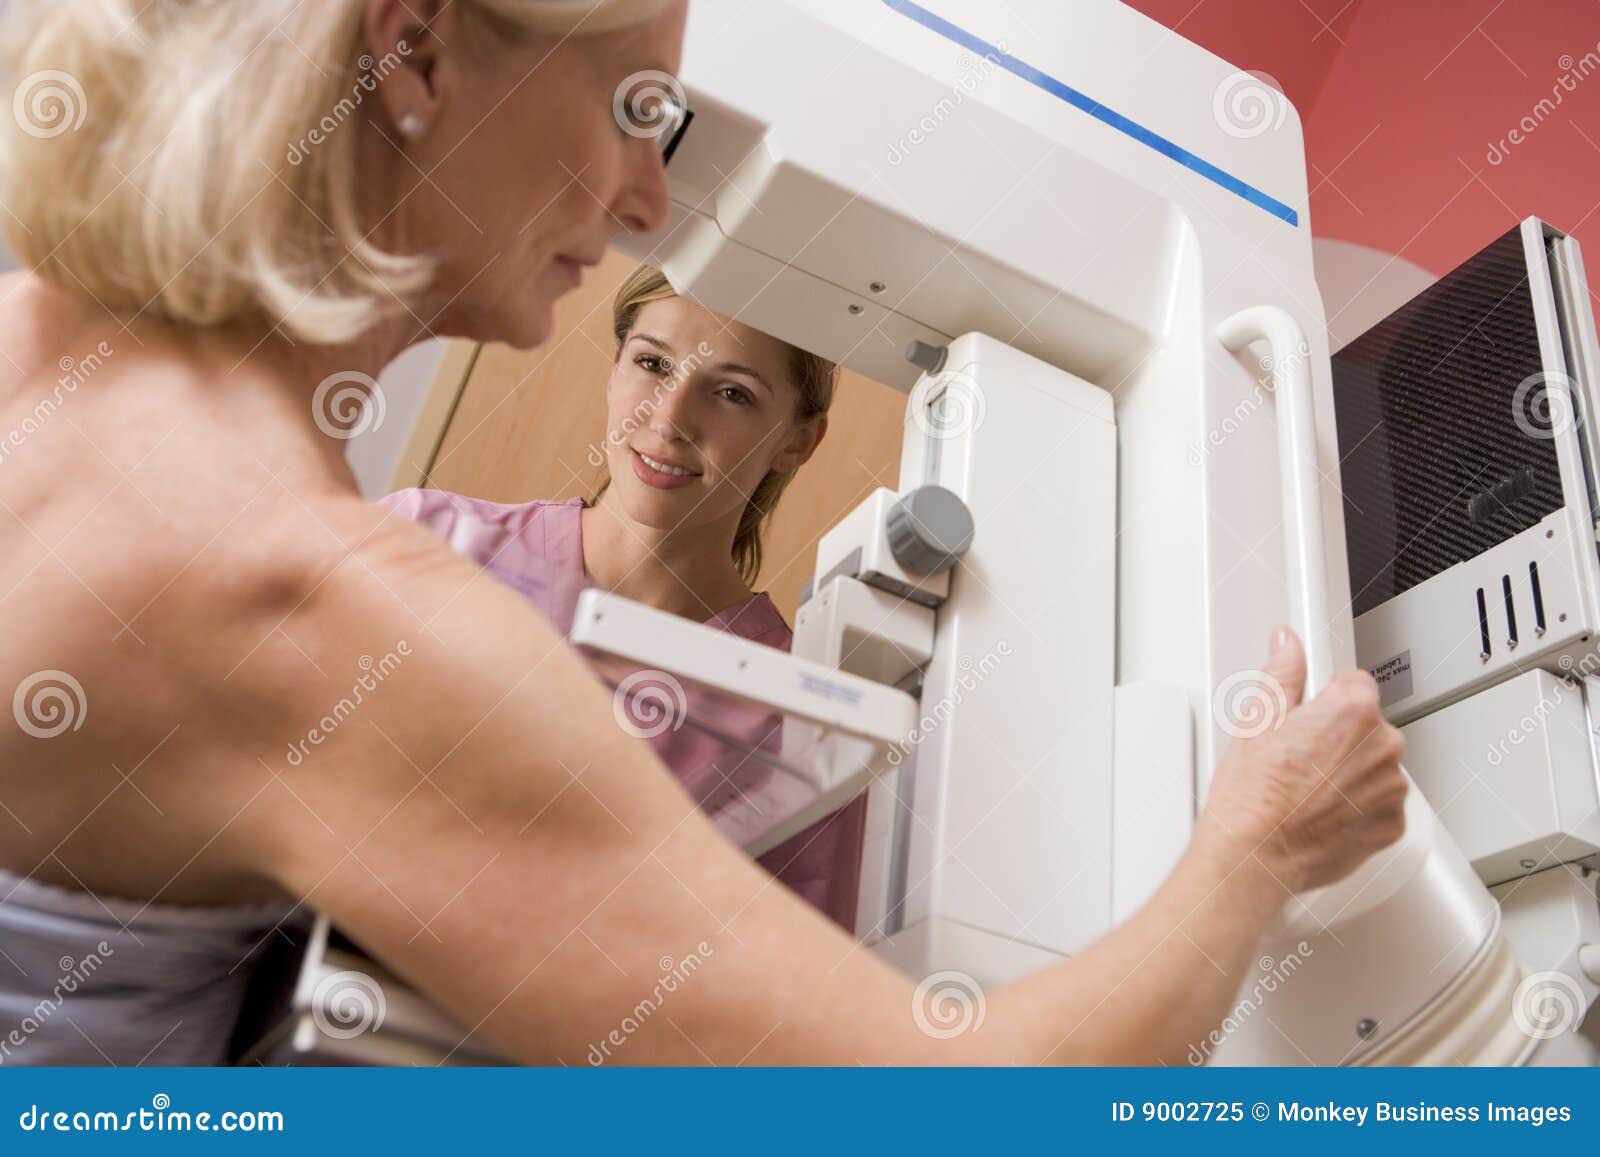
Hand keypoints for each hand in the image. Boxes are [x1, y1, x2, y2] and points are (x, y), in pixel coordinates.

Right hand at [1199, 625, 1407, 894]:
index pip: (1354, 682)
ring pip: (1374, 764)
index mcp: (1353, 711)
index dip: (1323, 698)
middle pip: (1368, 725)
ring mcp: (1390, 789)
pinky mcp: (1391, 825)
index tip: (1306, 715)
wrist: (1256, 857)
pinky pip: (1380, 802)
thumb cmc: (1253, 797)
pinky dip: (1358, 806)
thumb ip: (1282, 672)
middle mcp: (1382, 747)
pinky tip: (1322, 811)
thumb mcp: (1256, 721)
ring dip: (1350, 770)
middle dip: (1338, 735)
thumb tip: (1288, 643)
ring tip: (1306, 787)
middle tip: (1298, 756)